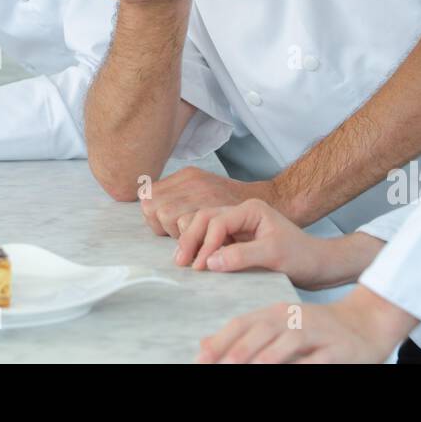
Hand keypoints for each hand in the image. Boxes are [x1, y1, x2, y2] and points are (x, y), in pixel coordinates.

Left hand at [140, 166, 276, 237]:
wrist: (273, 204)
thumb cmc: (236, 207)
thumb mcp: (206, 194)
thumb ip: (180, 200)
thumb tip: (150, 214)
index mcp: (188, 175)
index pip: (147, 195)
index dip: (153, 215)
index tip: (165, 228)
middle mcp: (193, 181)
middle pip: (151, 206)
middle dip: (159, 226)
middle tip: (178, 237)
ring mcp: (203, 193)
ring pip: (165, 215)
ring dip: (174, 234)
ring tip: (194, 241)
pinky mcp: (212, 208)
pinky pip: (184, 225)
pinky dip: (190, 240)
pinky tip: (202, 245)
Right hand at [173, 198, 351, 289]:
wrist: (318, 265)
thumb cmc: (301, 257)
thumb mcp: (274, 255)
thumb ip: (242, 256)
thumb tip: (210, 261)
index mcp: (251, 209)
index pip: (217, 220)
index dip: (206, 243)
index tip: (200, 266)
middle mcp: (241, 213)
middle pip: (204, 217)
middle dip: (190, 238)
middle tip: (181, 262)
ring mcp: (237, 225)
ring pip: (203, 225)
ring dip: (191, 241)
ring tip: (183, 262)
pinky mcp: (235, 239)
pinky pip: (210, 238)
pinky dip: (199, 248)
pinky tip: (194, 261)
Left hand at [196, 285, 416, 363]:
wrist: (369, 320)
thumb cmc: (319, 327)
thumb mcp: (282, 324)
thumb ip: (247, 335)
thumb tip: (205, 347)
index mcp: (277, 312)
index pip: (244, 322)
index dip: (222, 339)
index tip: (201, 358)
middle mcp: (295, 318)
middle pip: (262, 331)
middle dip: (238, 351)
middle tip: (218, 366)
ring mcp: (318, 332)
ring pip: (288, 344)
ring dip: (266, 358)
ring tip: (246, 369)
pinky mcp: (338, 349)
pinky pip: (317, 361)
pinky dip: (303, 367)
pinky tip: (290, 374)